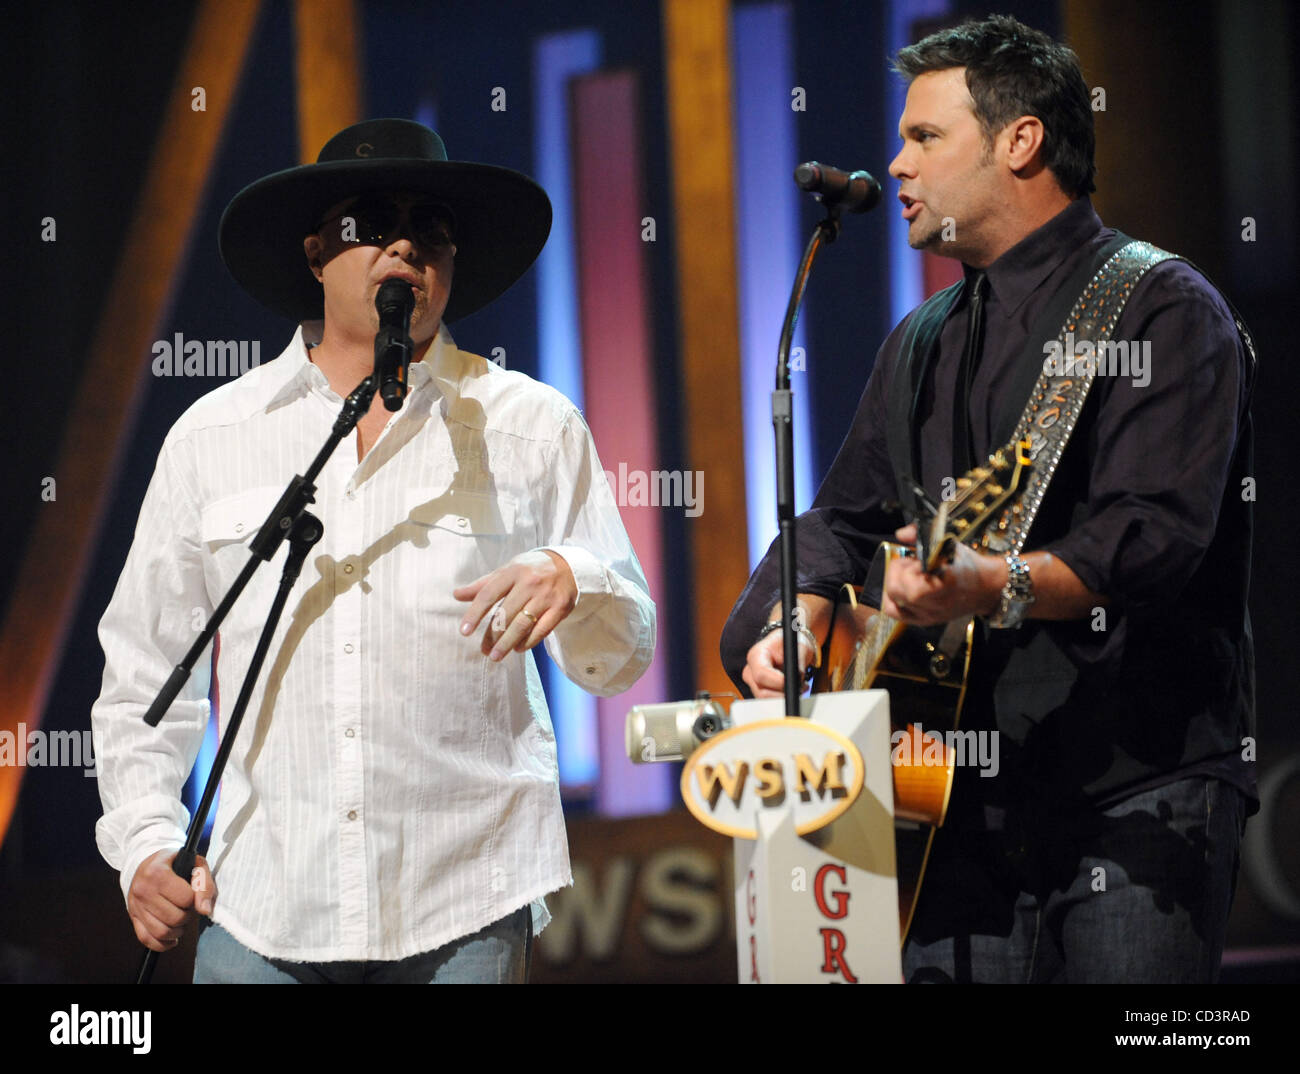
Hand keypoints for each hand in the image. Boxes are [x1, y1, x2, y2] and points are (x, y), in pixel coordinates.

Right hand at [127, 849, 215, 951]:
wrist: (148, 863)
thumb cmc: (176, 863)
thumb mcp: (195, 864)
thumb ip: (204, 884)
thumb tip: (205, 911)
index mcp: (157, 873)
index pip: (185, 898)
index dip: (195, 899)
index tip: (193, 893)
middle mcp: (143, 890)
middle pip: (175, 918)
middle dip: (188, 915)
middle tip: (188, 907)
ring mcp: (135, 905)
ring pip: (162, 932)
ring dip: (178, 931)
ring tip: (181, 919)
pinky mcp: (133, 917)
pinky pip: (147, 940)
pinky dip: (163, 944)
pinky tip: (172, 937)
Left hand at [454, 549, 578, 660]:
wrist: (569, 566)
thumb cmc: (531, 570)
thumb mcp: (508, 570)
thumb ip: (483, 584)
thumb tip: (457, 595)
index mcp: (513, 571)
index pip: (489, 595)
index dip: (475, 614)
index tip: (464, 631)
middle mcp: (529, 583)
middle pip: (505, 614)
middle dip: (492, 636)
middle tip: (484, 651)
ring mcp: (546, 596)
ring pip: (522, 625)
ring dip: (507, 643)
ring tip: (496, 656)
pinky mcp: (560, 608)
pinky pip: (541, 630)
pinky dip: (528, 642)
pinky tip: (518, 648)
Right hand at [742, 627, 815, 698]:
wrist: (785, 646)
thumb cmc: (790, 644)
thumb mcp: (798, 645)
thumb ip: (797, 662)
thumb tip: (798, 678)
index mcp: (756, 655)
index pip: (761, 675)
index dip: (777, 682)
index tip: (793, 683)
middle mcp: (750, 671)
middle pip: (762, 692)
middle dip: (783, 694)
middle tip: (801, 687)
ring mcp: (753, 683)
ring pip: (767, 699)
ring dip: (785, 697)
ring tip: (800, 685)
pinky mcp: (759, 692)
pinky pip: (771, 701)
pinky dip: (784, 698)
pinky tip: (793, 689)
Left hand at [881, 524, 999, 624]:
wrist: (986, 587)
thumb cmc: (967, 565)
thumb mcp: (947, 544)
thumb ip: (921, 535)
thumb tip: (901, 534)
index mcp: (941, 581)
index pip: (906, 576)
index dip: (905, 563)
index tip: (913, 557)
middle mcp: (934, 601)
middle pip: (895, 588)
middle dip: (896, 572)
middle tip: (908, 565)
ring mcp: (929, 614)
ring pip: (892, 600)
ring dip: (895, 584)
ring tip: (908, 577)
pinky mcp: (926, 621)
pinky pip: (897, 614)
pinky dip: (892, 601)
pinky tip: (901, 591)